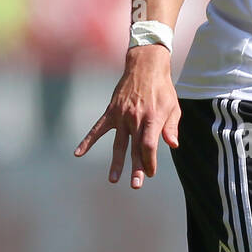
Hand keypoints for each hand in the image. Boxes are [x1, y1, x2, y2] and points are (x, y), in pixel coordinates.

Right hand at [74, 46, 180, 187]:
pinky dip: (88, 141)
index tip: (151, 172)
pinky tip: (78, 153)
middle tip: (136, 185)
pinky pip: (98, 129)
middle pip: (135, 148)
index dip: (150, 161)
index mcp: (152, 118)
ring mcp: (122, 115)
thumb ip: (171, 127)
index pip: (149, 146)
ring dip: (116, 162)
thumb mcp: (173, 107)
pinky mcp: (111, 112)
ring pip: (118, 143)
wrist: (145, 66)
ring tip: (114, 180)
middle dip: (136, 168)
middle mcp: (136, 118)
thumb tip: (173, 145)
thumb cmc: (162, 89)